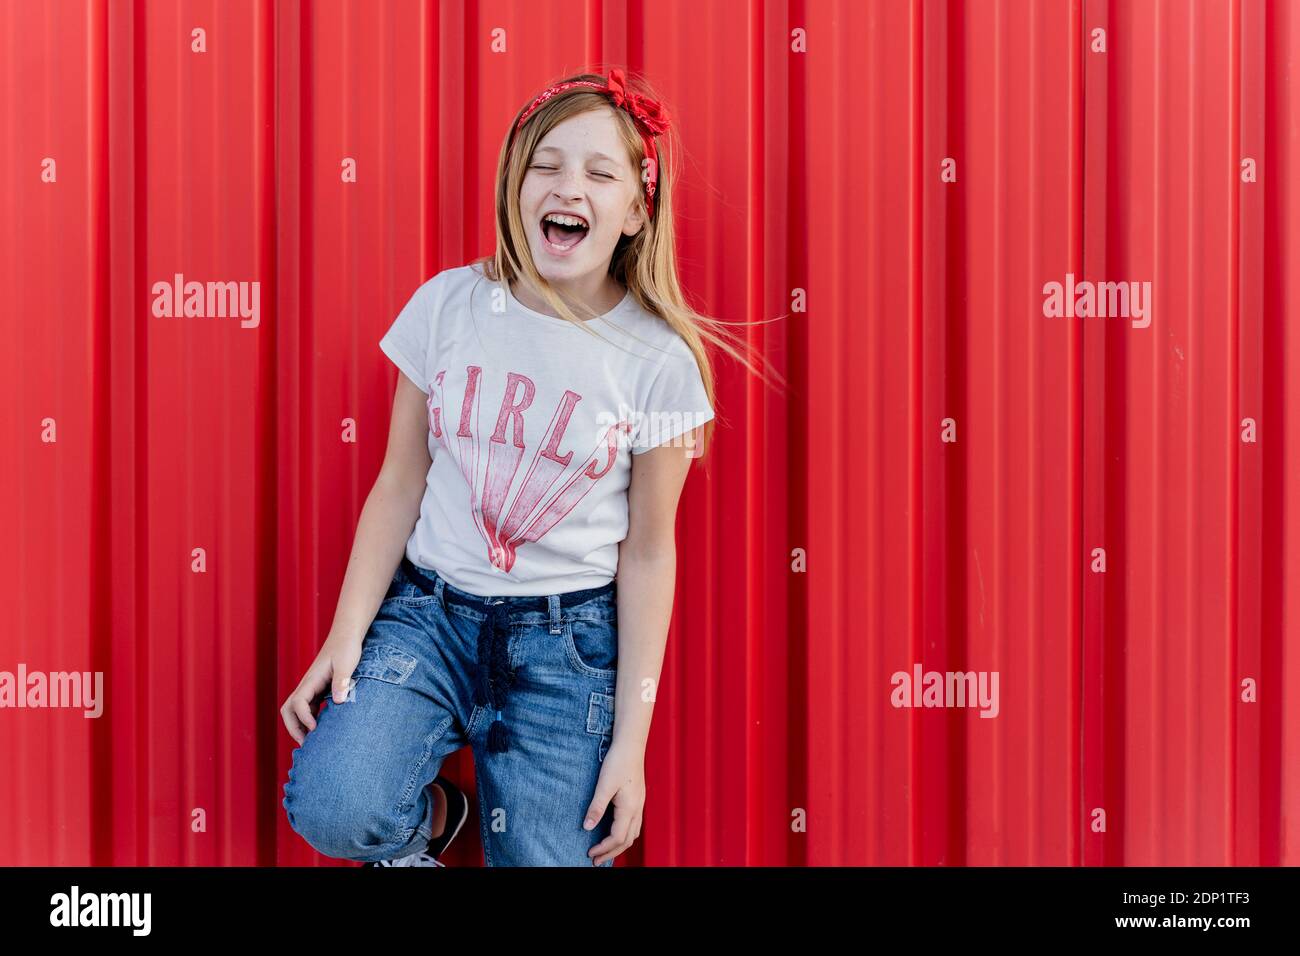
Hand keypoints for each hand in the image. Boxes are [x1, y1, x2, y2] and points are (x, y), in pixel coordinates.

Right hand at [279, 631, 364, 744]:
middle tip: (306, 744)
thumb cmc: (347, 647)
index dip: (303, 717)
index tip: (314, 729)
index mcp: (312, 679)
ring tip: (313, 742)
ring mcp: (312, 687)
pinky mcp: (319, 689)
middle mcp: (308, 684)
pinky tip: (322, 729)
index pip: (298, 702)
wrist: (347, 634)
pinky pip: (309, 708)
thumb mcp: (347, 663)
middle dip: (293, 727)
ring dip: (300, 726)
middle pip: (289, 709)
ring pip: (297, 710)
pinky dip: (310, 719)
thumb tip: (338, 702)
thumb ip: (342, 682)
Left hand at [583, 740, 644, 865]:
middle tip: (596, 859)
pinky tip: (614, 831)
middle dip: (611, 852)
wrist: (631, 745)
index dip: (603, 848)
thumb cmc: (618, 761)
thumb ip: (596, 807)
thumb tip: (587, 827)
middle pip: (627, 840)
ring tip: (605, 850)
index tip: (589, 853)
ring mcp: (639, 804)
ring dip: (619, 845)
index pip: (617, 838)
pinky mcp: (637, 799)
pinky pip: (634, 825)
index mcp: (629, 808)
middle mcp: (637, 809)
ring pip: (633, 834)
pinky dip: (624, 834)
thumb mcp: (604, 784)